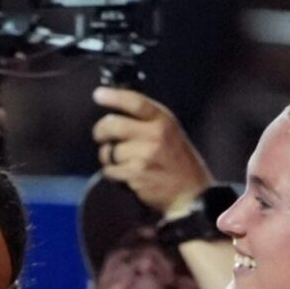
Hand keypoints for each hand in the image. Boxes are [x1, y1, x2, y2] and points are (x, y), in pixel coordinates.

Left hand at [91, 88, 214, 215]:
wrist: (191, 193)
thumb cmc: (177, 162)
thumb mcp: (170, 133)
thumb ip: (147, 122)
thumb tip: (115, 113)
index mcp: (164, 120)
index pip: (136, 102)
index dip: (114, 97)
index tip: (98, 95)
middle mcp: (155, 134)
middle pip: (112, 125)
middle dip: (100, 131)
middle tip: (101, 136)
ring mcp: (145, 154)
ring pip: (109, 150)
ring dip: (109, 158)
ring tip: (125, 163)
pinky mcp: (136, 173)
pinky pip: (109, 170)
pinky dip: (112, 174)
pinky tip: (126, 176)